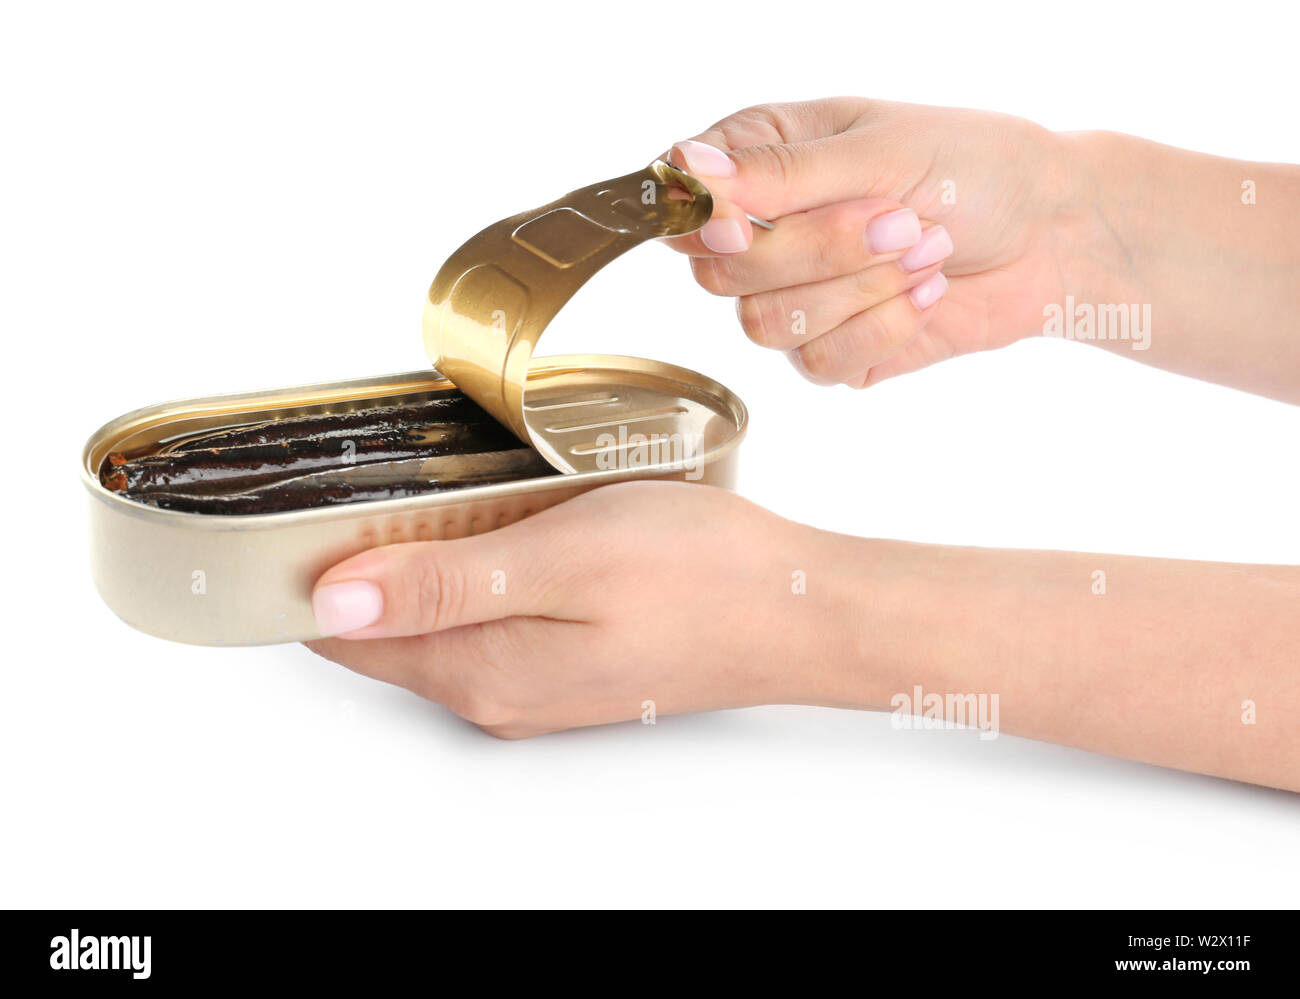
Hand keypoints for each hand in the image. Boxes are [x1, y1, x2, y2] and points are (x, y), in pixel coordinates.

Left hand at [305, 481, 837, 737]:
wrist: (801, 609)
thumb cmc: (701, 575)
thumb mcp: (560, 557)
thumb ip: (443, 584)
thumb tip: (335, 600)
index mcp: (481, 671)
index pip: (345, 634)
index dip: (315, 567)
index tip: (317, 499)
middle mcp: (499, 693)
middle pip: (386, 629)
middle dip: (366, 559)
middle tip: (383, 475)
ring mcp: (537, 685)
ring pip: (439, 620)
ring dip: (425, 560)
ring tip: (446, 488)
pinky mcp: (571, 665)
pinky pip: (490, 618)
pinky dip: (476, 571)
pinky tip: (509, 525)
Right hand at [662, 98, 1102, 387]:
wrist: (1051, 234)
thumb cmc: (973, 166)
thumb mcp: (880, 151)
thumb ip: (781, 173)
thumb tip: (688, 169)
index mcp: (762, 160)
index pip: (683, 198)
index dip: (705, 219)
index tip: (746, 223)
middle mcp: (767, 231)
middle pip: (722, 274)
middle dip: (818, 252)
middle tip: (896, 218)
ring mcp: (796, 296)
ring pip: (765, 326)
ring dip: (859, 292)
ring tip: (924, 250)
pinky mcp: (833, 349)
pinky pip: (818, 365)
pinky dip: (882, 329)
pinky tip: (926, 292)